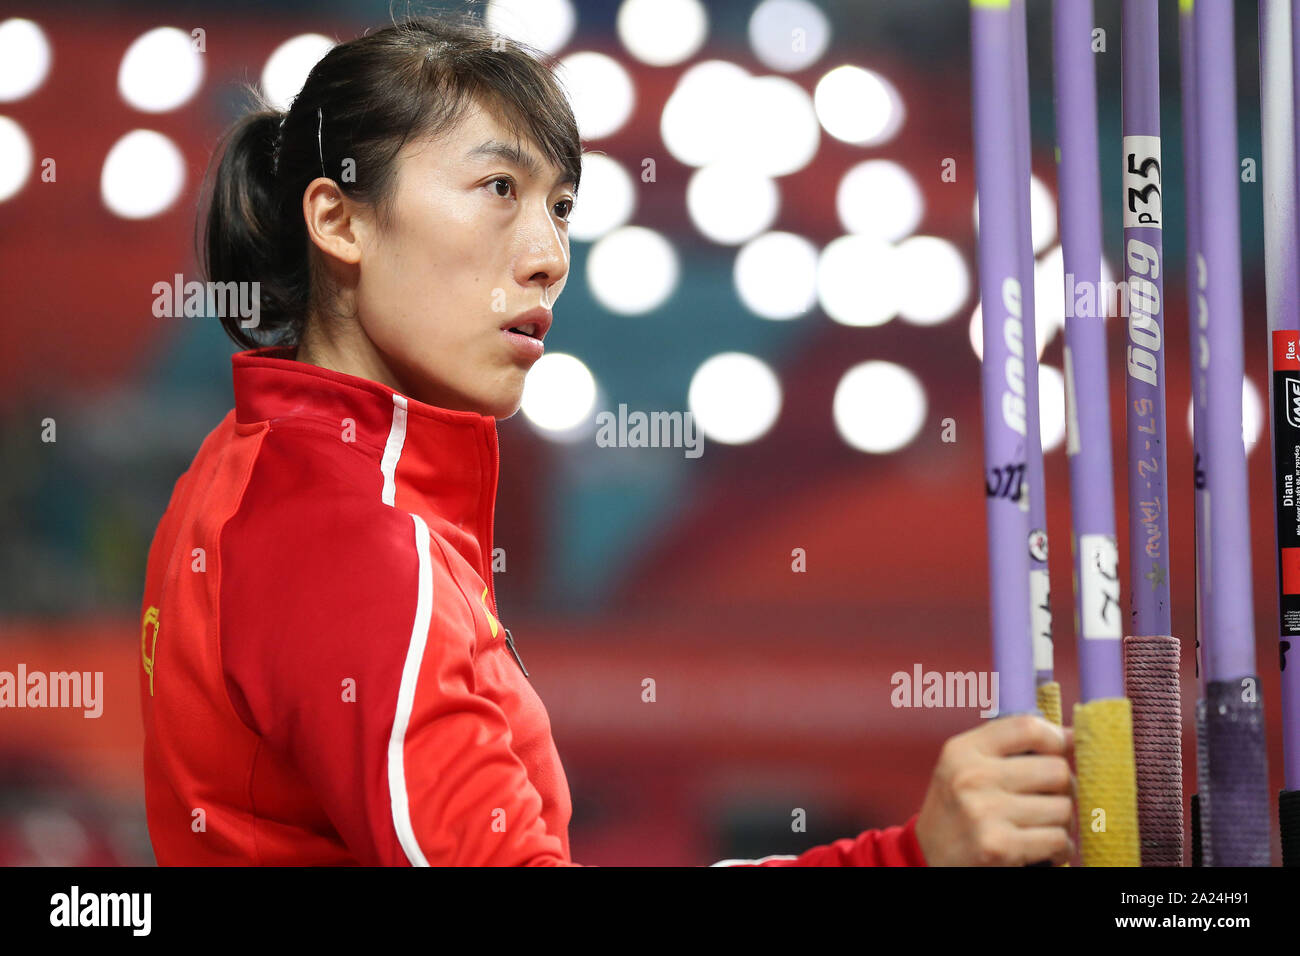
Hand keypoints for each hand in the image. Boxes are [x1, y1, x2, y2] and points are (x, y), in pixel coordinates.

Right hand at [914, 714, 1075, 865]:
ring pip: (1063, 808)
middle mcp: (971, 777)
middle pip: (1056, 770)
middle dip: (1063, 788)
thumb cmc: (959, 807)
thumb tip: (1076, 736)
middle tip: (1049, 799)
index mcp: (963, 750)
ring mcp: (984, 812)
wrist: (927, 857)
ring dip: (1061, 822)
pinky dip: (1060, 848)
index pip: (1028, 728)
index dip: (1057, 738)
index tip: (1062, 751)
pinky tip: (1041, 849)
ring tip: (1040, 826)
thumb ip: (1010, 747)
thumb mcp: (966, 765)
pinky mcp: (999, 847)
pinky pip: (1058, 840)